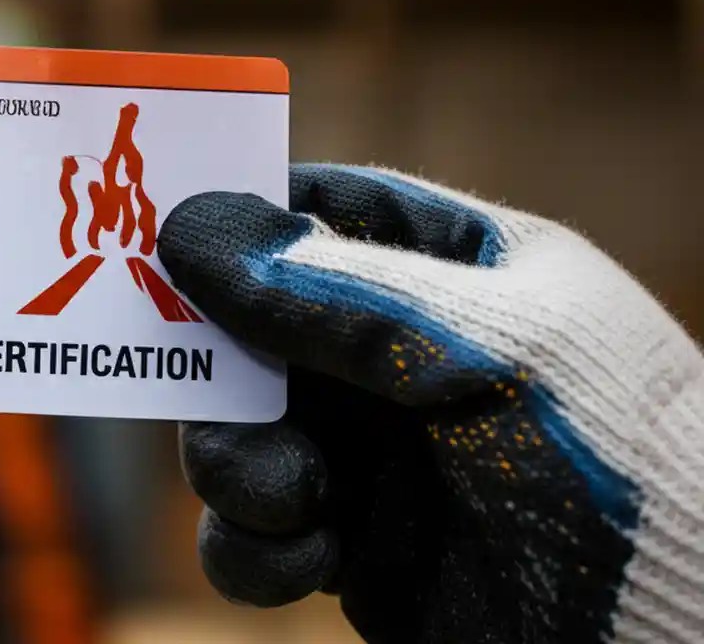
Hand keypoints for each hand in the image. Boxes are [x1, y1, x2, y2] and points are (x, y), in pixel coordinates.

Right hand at [157, 165, 703, 642]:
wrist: (674, 634)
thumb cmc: (619, 459)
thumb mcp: (491, 346)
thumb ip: (336, 289)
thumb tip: (192, 225)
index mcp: (457, 273)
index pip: (326, 212)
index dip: (242, 219)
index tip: (161, 235)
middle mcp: (402, 357)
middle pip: (254, 331)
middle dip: (222, 368)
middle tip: (211, 396)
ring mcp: (374, 455)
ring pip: (238, 433)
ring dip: (235, 465)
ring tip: (294, 500)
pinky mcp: (353, 547)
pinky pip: (253, 531)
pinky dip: (255, 547)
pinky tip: (311, 563)